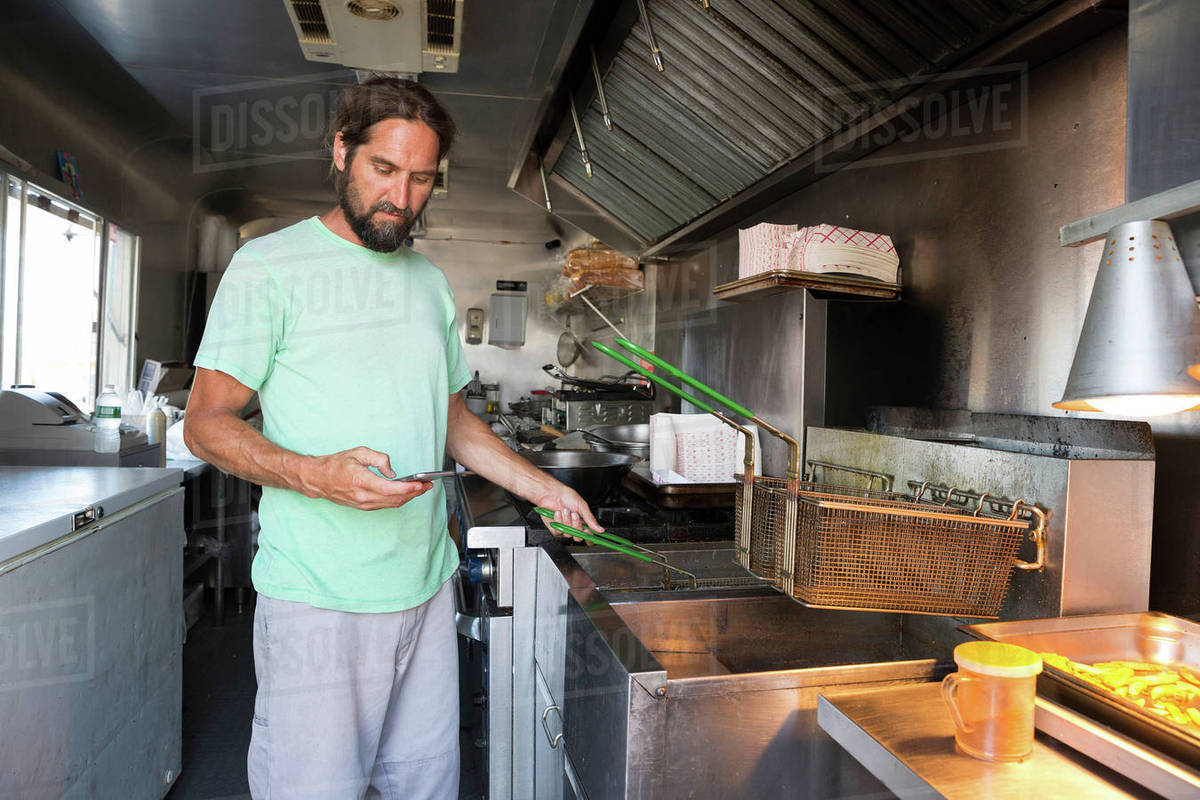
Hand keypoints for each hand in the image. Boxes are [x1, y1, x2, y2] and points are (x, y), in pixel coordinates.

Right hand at [302, 446, 431, 510]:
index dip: (407, 488)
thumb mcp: (358, 452)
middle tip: (428, 486)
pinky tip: (406, 493)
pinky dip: (398, 500)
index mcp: (361, 480)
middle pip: (394, 499)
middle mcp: (362, 496)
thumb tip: (392, 472)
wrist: (317, 479)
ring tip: (421, 489)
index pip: (389, 489)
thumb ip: (379, 459)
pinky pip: (385, 505)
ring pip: (391, 504)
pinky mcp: (363, 506)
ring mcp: (362, 503)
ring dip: (408, 498)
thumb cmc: (336, 464)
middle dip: (414, 493)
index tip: (421, 484)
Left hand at [531, 483, 603, 542]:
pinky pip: (558, 531)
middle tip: (575, 515)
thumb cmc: (566, 496)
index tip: (588, 531)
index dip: (589, 537)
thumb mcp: (582, 506)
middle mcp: (574, 527)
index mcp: (583, 522)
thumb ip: (590, 519)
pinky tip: (558, 513)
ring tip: (565, 510)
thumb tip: (600, 529)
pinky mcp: (555, 529)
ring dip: (567, 521)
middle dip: (576, 526)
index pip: (588, 536)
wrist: (552, 493)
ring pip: (568, 534)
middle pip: (578, 537)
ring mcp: (565, 529)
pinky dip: (558, 521)